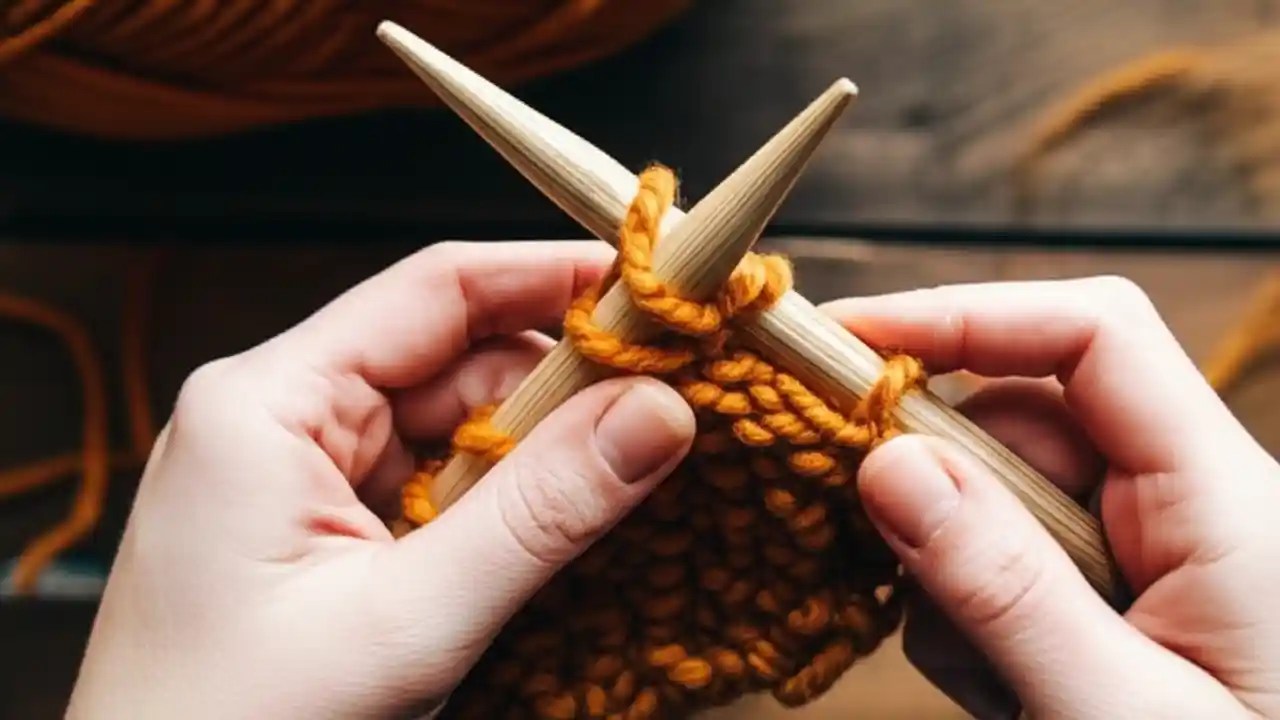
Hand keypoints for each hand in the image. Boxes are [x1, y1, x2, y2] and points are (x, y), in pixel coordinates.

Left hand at [66, 241, 695, 719]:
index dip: (550, 276)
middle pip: (451, 359)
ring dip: (530, 454)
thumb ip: (540, 514)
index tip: (649, 284)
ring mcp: (295, 476)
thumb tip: (657, 415)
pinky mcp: (317, 530)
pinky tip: (546, 530)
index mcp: (263, 403)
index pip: (434, 292)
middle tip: (665, 408)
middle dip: (558, 385)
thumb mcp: (406, 622)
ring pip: (449, 427)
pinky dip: (493, 504)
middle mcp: (276, 418)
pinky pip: (428, 486)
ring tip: (613, 486)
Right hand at [824, 276, 1279, 718]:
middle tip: (878, 563)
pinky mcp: (1114, 598)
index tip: (844, 344)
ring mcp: (1148, 552)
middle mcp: (1189, 503)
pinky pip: (1008, 561)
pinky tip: (1005, 690)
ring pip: (999, 498)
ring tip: (995, 684)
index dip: (966, 318)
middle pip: (1023, 421)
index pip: (1093, 339)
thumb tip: (886, 465)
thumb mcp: (1114, 718)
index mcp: (1227, 502)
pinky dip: (969, 615)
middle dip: (940, 488)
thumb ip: (1002, 593)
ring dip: (954, 577)